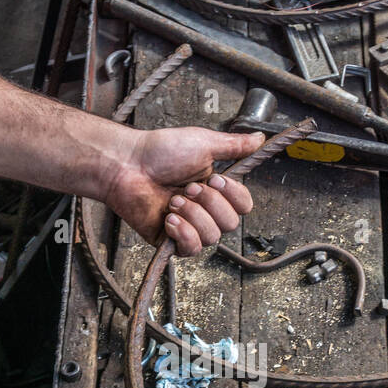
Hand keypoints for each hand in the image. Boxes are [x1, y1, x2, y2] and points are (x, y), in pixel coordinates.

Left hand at [105, 127, 264, 256]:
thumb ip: (234, 145)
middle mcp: (205, 210)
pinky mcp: (170, 241)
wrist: (127, 165)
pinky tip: (169, 218)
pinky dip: (182, 233)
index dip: (234, 195)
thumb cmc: (159, 152)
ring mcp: (188, 226)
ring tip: (173, 200)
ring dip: (192, 215)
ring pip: (211, 237)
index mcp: (216, 189)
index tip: (216, 180)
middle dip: (209, 204)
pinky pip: (190, 249)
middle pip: (230, 224)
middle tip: (187, 188)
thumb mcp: (204, 142)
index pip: (244, 205)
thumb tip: (260, 138)